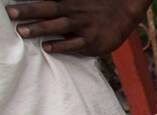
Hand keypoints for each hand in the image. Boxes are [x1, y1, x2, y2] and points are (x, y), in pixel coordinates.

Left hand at [6, 0, 149, 55]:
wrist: (126, 11)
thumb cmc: (98, 5)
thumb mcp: (79, 0)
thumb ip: (63, 3)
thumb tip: (46, 8)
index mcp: (70, 1)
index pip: (46, 2)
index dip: (29, 4)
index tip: (11, 7)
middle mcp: (76, 13)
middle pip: (48, 11)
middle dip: (28, 13)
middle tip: (11, 16)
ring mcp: (85, 28)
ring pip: (58, 28)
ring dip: (39, 29)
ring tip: (22, 32)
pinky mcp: (94, 43)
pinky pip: (75, 45)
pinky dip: (61, 46)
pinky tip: (47, 48)